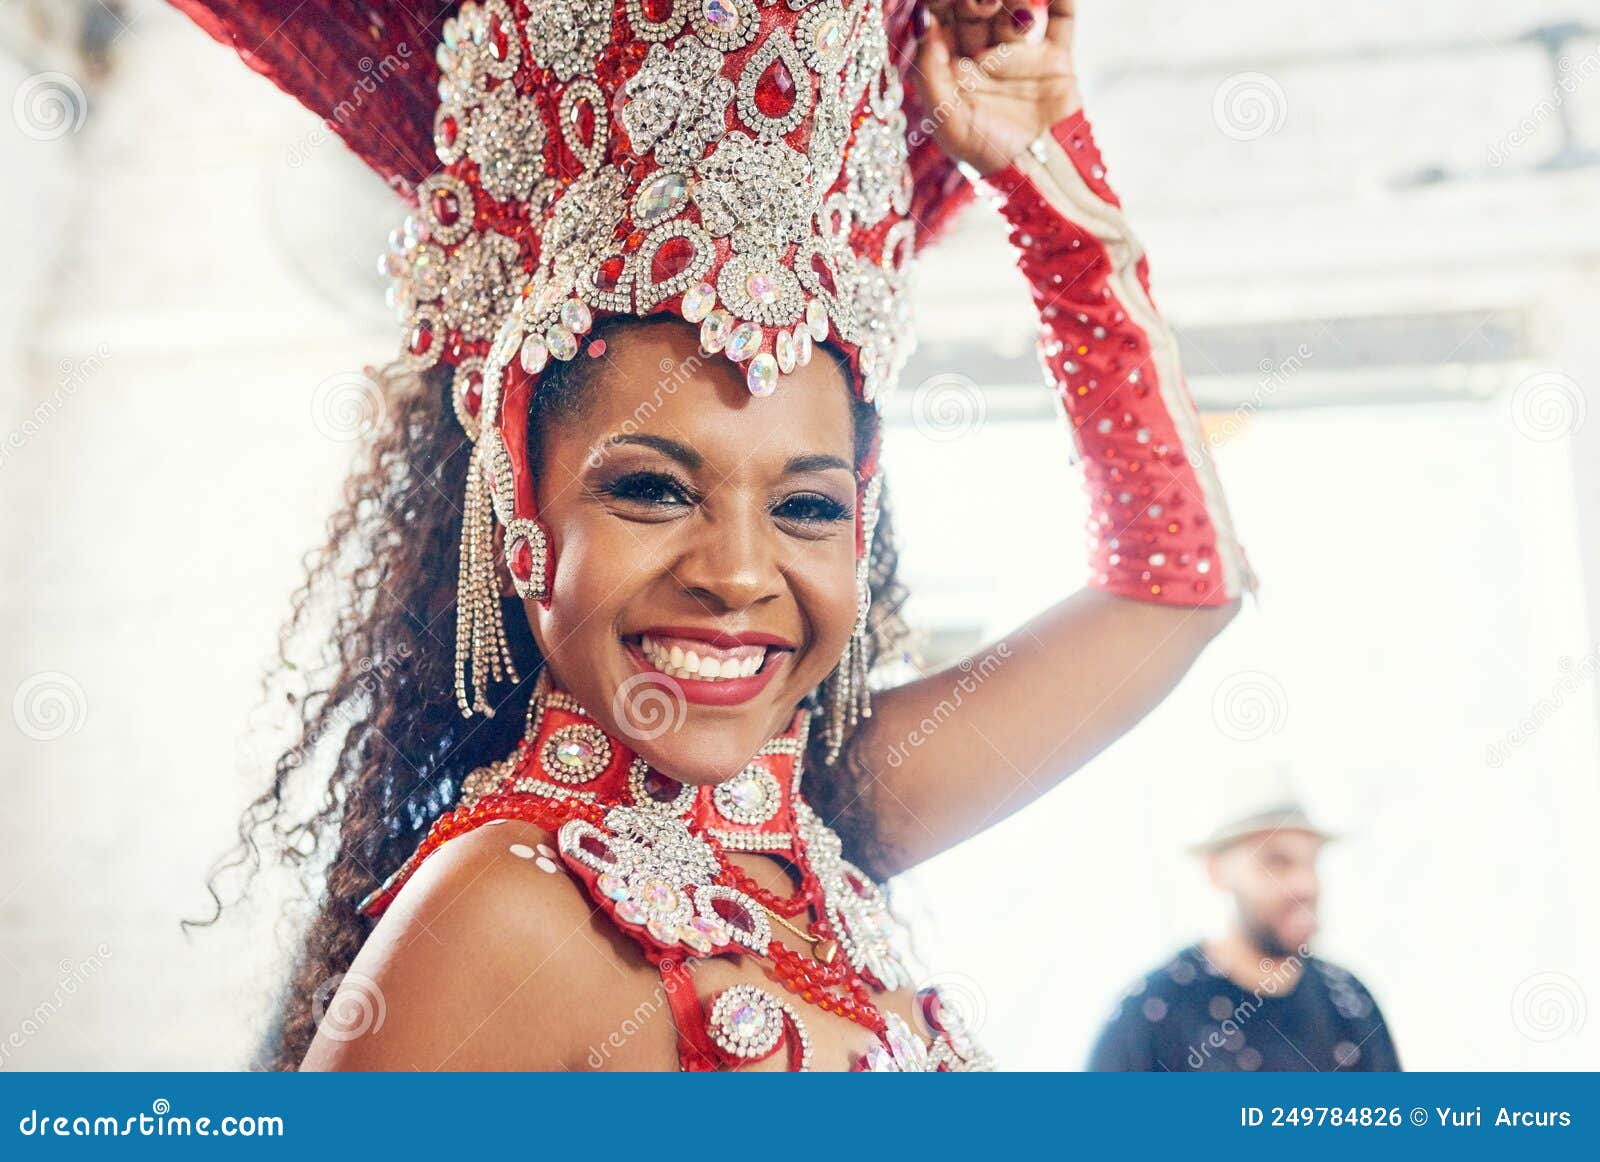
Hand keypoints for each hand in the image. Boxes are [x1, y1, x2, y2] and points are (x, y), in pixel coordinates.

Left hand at [910, 0, 1082, 176]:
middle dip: (976, 0)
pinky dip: (1062, 0)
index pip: (941, 22)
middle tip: (984, 3)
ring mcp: (1021, 58)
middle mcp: (984, 59)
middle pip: (977, 9)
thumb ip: (930, 74)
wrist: (1043, 177)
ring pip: (1016, 8)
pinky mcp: (1056, 61)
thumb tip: (923, 22)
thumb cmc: (989, 157)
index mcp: (952, 72)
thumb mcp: (948, 122)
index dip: (941, 5)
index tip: (943, 2)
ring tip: (1015, 9)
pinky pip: (1061, 20)